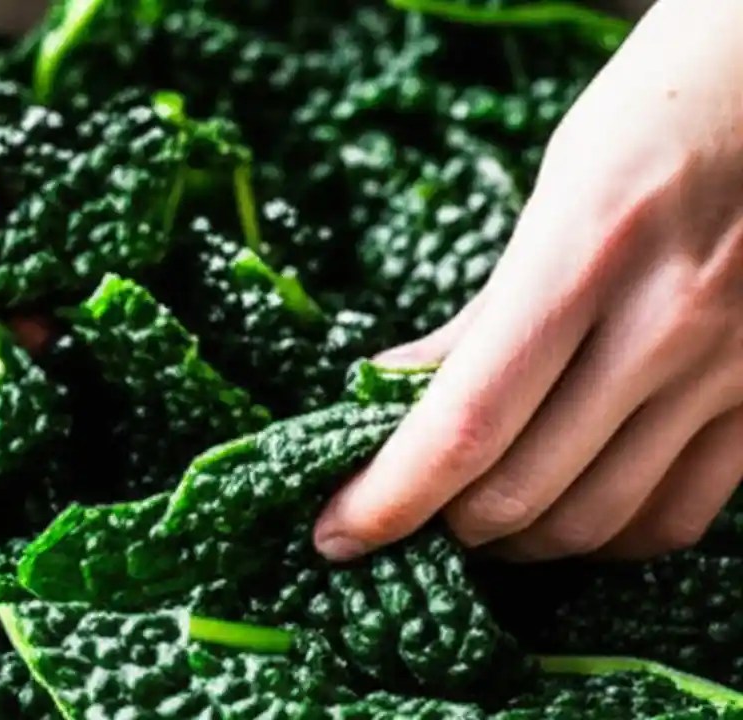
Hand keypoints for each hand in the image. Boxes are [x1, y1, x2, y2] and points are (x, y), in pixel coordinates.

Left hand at [315, 0, 742, 562]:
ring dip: (516, 541)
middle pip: (523, 491)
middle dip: (442, 523)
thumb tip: (391, 389)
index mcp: (586, 253)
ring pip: (597, 521)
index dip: (389, 498)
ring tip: (476, 517)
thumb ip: (482, 310)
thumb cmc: (662, 117)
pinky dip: (606, 538)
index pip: (467, 423)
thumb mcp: (554, 192)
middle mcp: (666, 323)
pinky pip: (678, 515)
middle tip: (407, 510)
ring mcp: (729, 369)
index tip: (336, 535)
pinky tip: (569, 514)